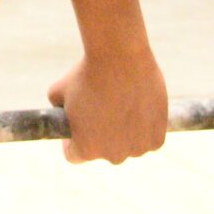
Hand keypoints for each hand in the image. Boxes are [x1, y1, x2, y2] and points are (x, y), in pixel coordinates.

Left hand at [47, 45, 168, 164]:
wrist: (120, 58)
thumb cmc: (86, 73)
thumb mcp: (57, 92)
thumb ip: (58, 111)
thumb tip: (62, 116)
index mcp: (85, 149)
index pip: (74, 155)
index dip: (72, 139)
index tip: (77, 124)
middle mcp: (113, 155)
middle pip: (104, 150)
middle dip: (101, 134)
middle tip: (104, 108)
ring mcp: (137, 149)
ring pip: (128, 145)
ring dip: (126, 132)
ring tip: (122, 104)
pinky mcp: (156, 140)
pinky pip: (148, 138)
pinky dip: (145, 126)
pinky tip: (139, 106)